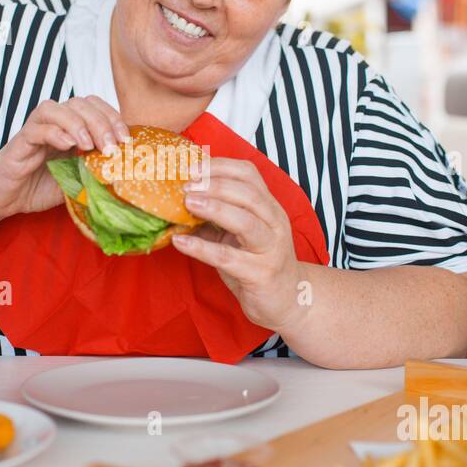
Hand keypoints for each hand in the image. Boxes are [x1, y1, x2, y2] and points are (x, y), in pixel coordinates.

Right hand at [0, 95, 129, 225]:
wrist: (0, 199)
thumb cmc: (36, 187)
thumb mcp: (74, 181)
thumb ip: (94, 171)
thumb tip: (124, 173)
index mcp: (70, 128)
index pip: (95, 107)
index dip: (113, 118)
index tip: (126, 140)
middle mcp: (53, 124)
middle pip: (80, 103)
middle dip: (101, 121)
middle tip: (111, 146)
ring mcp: (34, 131)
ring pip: (57, 109)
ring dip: (78, 124)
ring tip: (89, 146)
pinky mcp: (18, 143)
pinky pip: (36, 128)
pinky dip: (55, 133)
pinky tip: (68, 146)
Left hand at [171, 157, 305, 333]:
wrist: (289, 300)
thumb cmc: (259, 262)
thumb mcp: (239, 234)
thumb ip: (215, 217)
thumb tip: (177, 201)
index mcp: (269, 207)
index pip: (248, 174)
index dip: (219, 166)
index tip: (191, 166)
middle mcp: (274, 223)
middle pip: (248, 193)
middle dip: (214, 185)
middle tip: (185, 186)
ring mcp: (270, 249)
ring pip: (245, 222)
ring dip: (214, 208)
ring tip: (187, 203)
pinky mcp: (260, 274)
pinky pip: (228, 258)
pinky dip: (201, 248)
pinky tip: (181, 242)